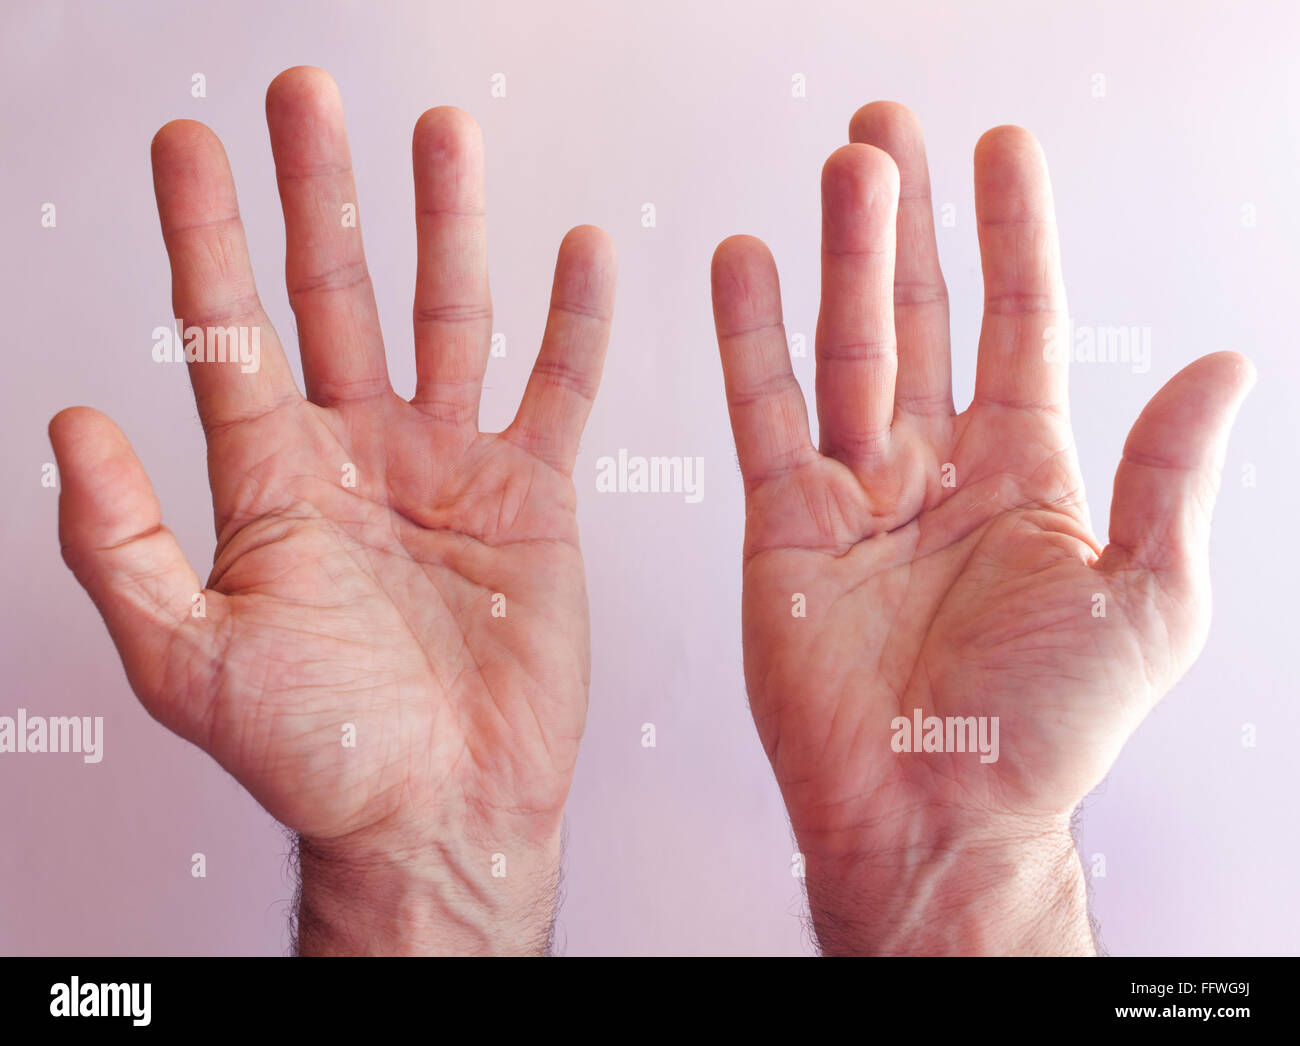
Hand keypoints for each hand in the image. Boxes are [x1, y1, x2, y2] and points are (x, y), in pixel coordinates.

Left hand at [49, 67, 615, 954]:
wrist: (442, 809)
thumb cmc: (324, 753)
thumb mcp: (189, 660)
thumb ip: (125, 544)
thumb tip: (69, 428)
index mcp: (275, 485)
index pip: (231, 333)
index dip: (205, 235)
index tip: (190, 145)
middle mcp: (360, 457)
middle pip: (335, 295)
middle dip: (319, 192)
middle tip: (305, 96)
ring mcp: (449, 468)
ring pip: (447, 317)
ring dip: (442, 224)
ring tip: (438, 134)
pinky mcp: (531, 497)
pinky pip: (557, 389)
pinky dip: (572, 321)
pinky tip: (575, 252)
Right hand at [710, 103, 1252, 954]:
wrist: (934, 813)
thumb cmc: (1042, 729)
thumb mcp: (1146, 598)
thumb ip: (1169, 475)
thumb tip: (1219, 368)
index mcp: (1025, 475)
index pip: (1019, 324)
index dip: (1012, 234)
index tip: (999, 151)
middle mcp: (936, 470)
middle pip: (923, 315)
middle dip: (908, 219)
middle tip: (886, 130)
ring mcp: (857, 494)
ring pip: (846, 345)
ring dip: (842, 256)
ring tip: (841, 170)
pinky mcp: (786, 527)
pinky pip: (765, 414)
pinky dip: (749, 338)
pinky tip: (744, 268)